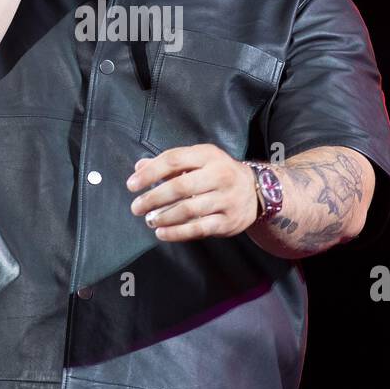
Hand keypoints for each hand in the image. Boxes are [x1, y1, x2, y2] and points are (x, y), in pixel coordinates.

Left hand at [125, 144, 259, 241]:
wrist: (257, 190)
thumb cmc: (217, 173)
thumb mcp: (197, 160)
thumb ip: (169, 164)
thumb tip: (139, 167)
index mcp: (208, 155)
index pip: (174, 160)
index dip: (150, 173)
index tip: (132, 185)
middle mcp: (219, 175)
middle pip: (180, 187)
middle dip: (153, 198)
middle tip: (136, 207)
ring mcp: (226, 199)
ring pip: (189, 210)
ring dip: (164, 217)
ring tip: (149, 220)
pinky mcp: (228, 221)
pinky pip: (199, 228)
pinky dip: (177, 233)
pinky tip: (162, 233)